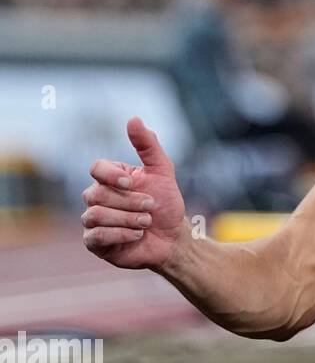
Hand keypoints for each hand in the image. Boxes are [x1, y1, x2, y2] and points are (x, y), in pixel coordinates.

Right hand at [82, 117, 187, 270]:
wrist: (173, 238)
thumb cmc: (166, 204)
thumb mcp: (162, 171)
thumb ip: (148, 145)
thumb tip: (133, 118)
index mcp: (110, 178)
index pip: (96, 168)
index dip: (111, 175)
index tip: (131, 182)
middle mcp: (97, 197)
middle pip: (96, 194)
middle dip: (129, 202)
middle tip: (150, 207)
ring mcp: (93, 221)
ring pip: (95, 215)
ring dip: (127, 219)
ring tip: (146, 222)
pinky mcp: (94, 243)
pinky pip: (95, 236)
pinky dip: (120, 234)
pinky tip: (137, 235)